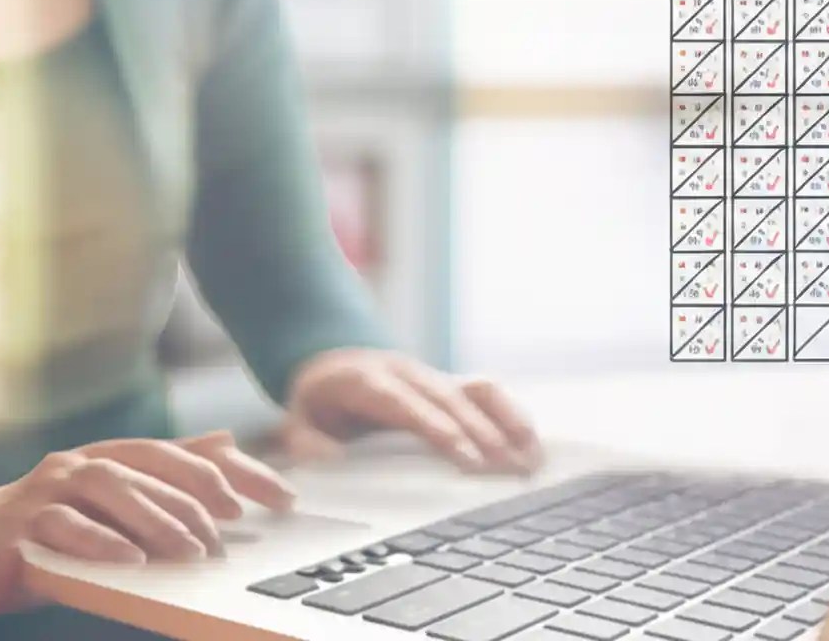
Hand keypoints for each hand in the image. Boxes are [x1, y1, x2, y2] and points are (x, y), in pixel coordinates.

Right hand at [0, 430, 293, 616]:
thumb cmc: (47, 526)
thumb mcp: (109, 503)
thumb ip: (164, 477)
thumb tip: (226, 443)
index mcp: (112, 457)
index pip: (187, 453)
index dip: (239, 471)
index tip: (284, 498)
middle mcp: (83, 463)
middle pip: (152, 463)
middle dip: (202, 494)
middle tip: (233, 533)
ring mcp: (47, 491)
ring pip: (110, 486)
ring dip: (157, 516)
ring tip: (193, 549)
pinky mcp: (18, 527)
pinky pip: (62, 527)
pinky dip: (98, 539)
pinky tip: (129, 557)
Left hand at [279, 348, 541, 473]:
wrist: (332, 357)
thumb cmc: (319, 399)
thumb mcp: (297, 419)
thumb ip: (306, 441)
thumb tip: (330, 460)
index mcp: (370, 381)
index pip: (410, 405)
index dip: (441, 430)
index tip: (467, 459)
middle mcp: (409, 373)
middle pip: (452, 400)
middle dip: (484, 435)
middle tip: (511, 471)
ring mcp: (434, 375)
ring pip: (478, 390)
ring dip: (507, 421)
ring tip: (531, 459)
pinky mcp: (450, 383)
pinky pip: (486, 393)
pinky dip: (512, 415)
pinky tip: (531, 445)